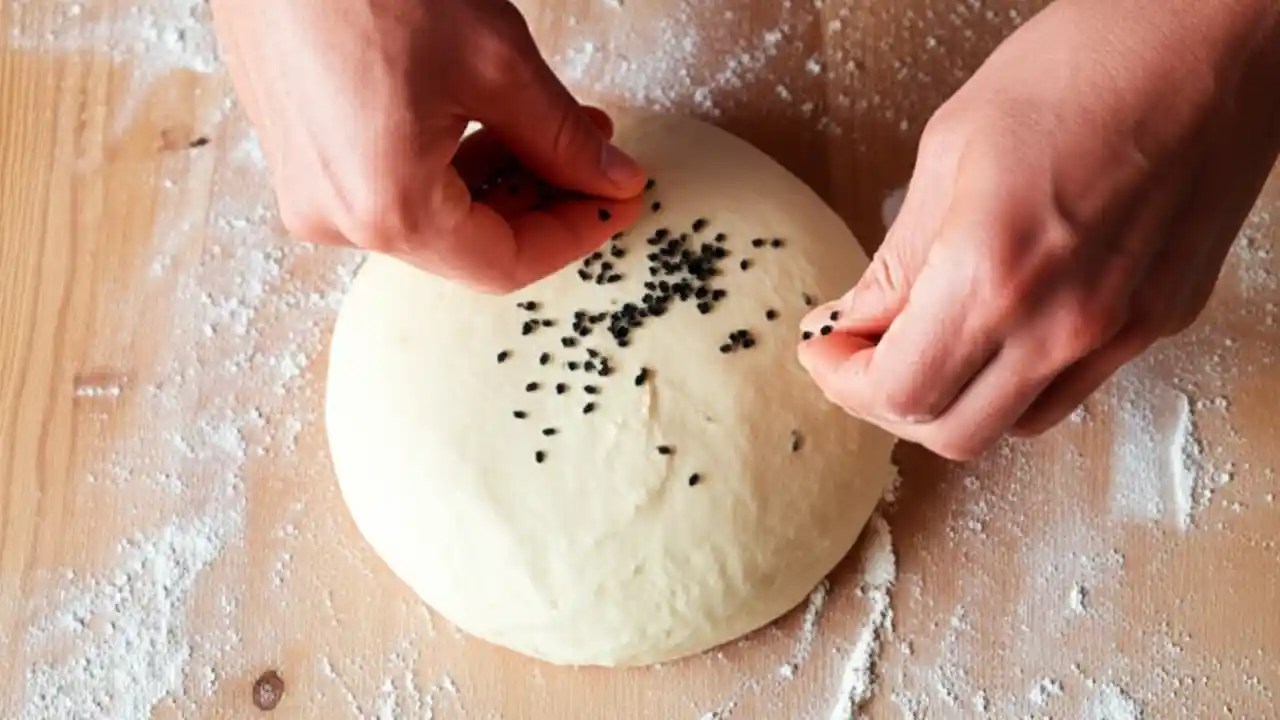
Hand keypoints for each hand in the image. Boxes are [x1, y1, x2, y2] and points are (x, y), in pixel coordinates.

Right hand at [211, 0, 646, 291]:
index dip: (573, 235)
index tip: (616, 202)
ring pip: (430, 215)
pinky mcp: (297, 153)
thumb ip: (561, 138)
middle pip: (466, 245)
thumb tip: (612, 180)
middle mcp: (337, 219)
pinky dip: (446, 163)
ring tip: (549, 125)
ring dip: (497, 179)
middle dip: (539, 202)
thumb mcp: (495, 62)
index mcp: (388, 210)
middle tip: (593, 154)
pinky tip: (482, 116)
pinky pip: (387, 184)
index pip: (505, 264)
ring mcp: (309, 188)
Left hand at [800, 0, 1279, 459]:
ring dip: (953, 401)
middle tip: (862, 356)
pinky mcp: (1159, 321)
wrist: (1213, 38)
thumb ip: (901, 256)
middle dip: (887, 402)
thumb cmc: (1085, 63)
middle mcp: (1061, 323)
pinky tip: (998, 334)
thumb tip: (860, 317)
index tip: (825, 350)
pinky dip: (1017, 384)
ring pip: (1013, 425)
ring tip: (927, 345)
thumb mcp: (951, 147)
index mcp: (993, 273)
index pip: (898, 392)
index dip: (843, 382)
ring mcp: (1119, 331)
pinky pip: (1072, 390)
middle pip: (951, 432)